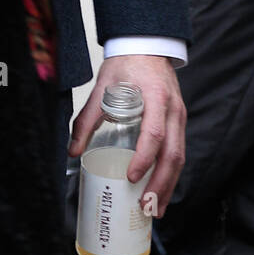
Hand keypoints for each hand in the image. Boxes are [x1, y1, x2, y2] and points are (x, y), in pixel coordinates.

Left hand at [68, 55, 186, 215]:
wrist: (146, 46)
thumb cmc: (125, 64)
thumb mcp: (103, 86)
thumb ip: (87, 118)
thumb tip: (73, 150)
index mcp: (155, 98)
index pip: (154, 135)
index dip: (144, 159)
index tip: (132, 178)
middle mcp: (173, 110)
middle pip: (173, 154)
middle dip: (161, 185)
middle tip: (147, 207)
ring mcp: (180, 116)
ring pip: (180, 157)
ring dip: (168, 185)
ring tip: (155, 208)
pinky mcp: (179, 121)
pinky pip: (179, 152)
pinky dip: (171, 174)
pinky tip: (160, 190)